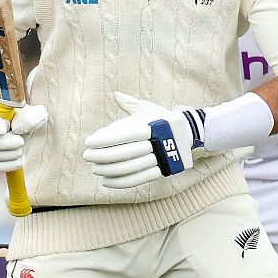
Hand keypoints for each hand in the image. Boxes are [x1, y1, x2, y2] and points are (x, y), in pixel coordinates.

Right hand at [0, 102, 46, 171]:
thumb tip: (20, 125)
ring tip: (20, 151)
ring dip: (3, 155)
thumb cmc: (25, 120)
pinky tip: (16, 162)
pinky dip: (0, 165)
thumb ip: (27, 117)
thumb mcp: (29, 115)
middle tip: (20, 142)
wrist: (26, 135)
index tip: (4, 130)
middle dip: (1, 143)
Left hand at [83, 92, 205, 188]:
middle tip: (87, 156)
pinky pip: (139, 179)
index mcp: (151, 123)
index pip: (122, 133)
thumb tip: (116, 95)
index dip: (103, 139)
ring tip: (95, 169)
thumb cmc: (164, 120)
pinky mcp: (163, 169)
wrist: (190, 132)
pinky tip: (106, 182)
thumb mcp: (149, 109)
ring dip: (109, 170)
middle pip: (124, 152)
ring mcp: (162, 156)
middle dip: (102, 156)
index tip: (88, 142)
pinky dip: (120, 182)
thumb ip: (131, 104)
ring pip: (130, 167)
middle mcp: (157, 139)